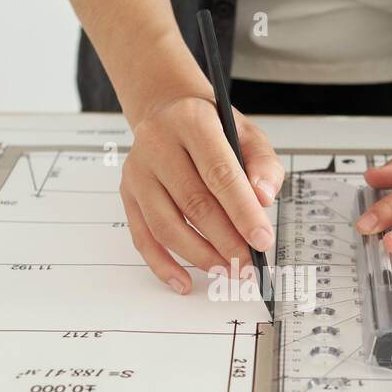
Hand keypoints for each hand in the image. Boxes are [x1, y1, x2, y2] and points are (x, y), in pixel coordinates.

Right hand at [119, 95, 283, 293]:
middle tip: (248, 265)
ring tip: (227, 271)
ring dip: (199, 256)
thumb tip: (263, 199)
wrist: (167, 111)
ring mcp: (138, 171)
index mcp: (192, 121)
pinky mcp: (128, 194)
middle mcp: (158, 144)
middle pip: (193, 203)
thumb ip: (263, 165)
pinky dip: (163, 265)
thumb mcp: (247, 133)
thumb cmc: (212, 127)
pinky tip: (184, 281)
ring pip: (166, 225)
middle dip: (225, 241)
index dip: (243, 212)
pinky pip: (143, 237)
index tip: (262, 241)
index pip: (220, 173)